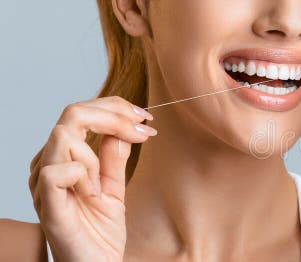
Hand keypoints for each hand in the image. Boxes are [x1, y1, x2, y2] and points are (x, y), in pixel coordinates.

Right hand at [28, 96, 155, 260]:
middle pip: (71, 113)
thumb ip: (113, 157)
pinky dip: (81, 175)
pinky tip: (93, 195)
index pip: (80, 112)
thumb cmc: (99, 232)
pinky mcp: (47, 202)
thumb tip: (124, 126)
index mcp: (62, 157)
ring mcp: (43, 182)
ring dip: (95, 154)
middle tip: (142, 129)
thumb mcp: (114, 188)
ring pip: (63, 135)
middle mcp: (47, 164)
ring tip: (103, 183)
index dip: (115, 108)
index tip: (146, 118)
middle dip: (114, 115)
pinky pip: (56, 169)